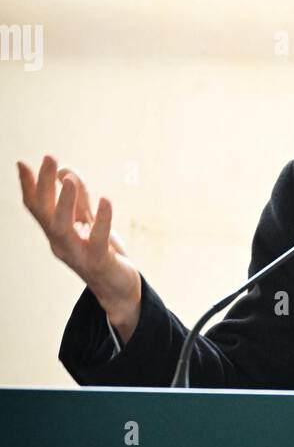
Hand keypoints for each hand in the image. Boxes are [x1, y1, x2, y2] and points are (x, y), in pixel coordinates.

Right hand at [17, 155, 141, 342]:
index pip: (37, 207)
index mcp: (56, 232)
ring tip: (69, 179)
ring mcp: (78, 255)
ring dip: (65, 202)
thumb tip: (66, 172)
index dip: (29, 186)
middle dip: (45, 185)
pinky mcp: (99, 262)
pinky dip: (101, 219)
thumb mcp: (88, 223)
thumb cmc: (101, 252)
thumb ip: (79, 200)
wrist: (118, 289)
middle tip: (49, 157)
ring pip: (63, 228)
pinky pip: (97, 240)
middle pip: (45, 214)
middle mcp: (61, 244)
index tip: (22, 162)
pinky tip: (105, 200)